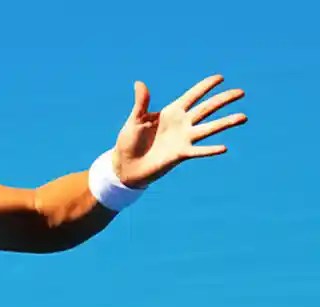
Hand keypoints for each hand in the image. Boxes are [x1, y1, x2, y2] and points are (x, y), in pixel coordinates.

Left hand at [112, 74, 246, 188]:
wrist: (126, 166)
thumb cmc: (129, 141)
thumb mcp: (135, 120)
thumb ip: (141, 103)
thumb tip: (139, 83)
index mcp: (171, 112)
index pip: (192, 96)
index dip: (205, 86)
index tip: (220, 77)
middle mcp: (182, 123)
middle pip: (206, 109)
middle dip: (223, 100)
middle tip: (241, 92)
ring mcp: (184, 138)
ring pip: (209, 128)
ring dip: (225, 122)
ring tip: (243, 117)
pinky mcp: (181, 154)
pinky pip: (199, 150)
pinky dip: (210, 149)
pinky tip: (224, 147)